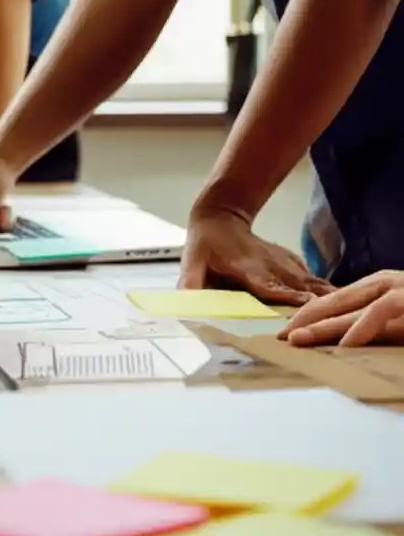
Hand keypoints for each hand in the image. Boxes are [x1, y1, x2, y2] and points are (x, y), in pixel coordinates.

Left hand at [179, 206, 332, 305]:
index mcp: (249, 268)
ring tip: (351, 313)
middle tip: (337, 320)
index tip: (308, 308)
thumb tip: (183, 305)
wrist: (221, 215)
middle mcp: (271, 265)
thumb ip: (190, 284)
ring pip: (311, 281)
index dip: (289, 297)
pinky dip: (327, 288)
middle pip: (299, 287)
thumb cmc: (204, 243)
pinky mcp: (291, 262)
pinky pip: (312, 277)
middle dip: (317, 304)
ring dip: (329, 296)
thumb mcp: (191, 262)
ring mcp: (284, 262)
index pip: (272, 286)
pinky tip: (343, 300)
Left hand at [280, 271, 403, 346]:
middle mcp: (380, 284)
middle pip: (332, 302)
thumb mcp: (398, 322)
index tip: (285, 336)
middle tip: (279, 337)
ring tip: (296, 339)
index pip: (332, 302)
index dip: (306, 318)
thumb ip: (374, 328)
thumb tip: (342, 344)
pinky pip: (381, 310)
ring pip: (348, 305)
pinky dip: (362, 326)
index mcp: (375, 287)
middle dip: (302, 319)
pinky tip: (346, 344)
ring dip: (320, 324)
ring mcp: (394, 288)